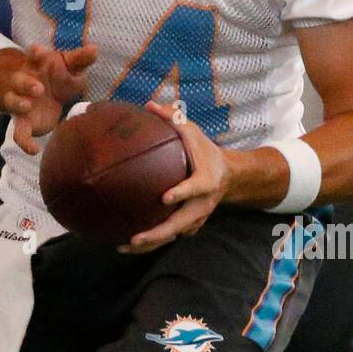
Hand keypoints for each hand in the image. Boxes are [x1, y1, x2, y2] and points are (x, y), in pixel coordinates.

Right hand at [0, 42, 96, 153]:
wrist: (42, 93)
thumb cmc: (57, 74)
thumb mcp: (69, 65)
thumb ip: (80, 59)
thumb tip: (94, 49)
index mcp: (36, 64)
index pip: (32, 54)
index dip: (34, 52)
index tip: (39, 52)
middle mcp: (23, 81)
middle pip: (19, 79)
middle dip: (26, 83)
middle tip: (39, 88)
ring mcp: (20, 101)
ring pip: (13, 101)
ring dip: (19, 103)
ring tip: (28, 105)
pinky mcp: (23, 121)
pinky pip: (19, 132)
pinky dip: (24, 142)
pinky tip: (34, 150)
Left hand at [121, 101, 230, 253]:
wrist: (229, 176)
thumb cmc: (206, 151)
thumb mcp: (194, 132)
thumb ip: (173, 118)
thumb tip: (149, 105)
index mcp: (206, 181)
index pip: (195, 189)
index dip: (182, 193)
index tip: (165, 197)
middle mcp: (202, 205)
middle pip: (180, 224)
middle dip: (157, 233)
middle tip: (135, 237)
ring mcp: (197, 218)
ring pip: (172, 236)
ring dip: (149, 244)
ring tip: (123, 247)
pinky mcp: (190, 226)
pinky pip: (170, 236)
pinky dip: (152, 243)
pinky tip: (128, 245)